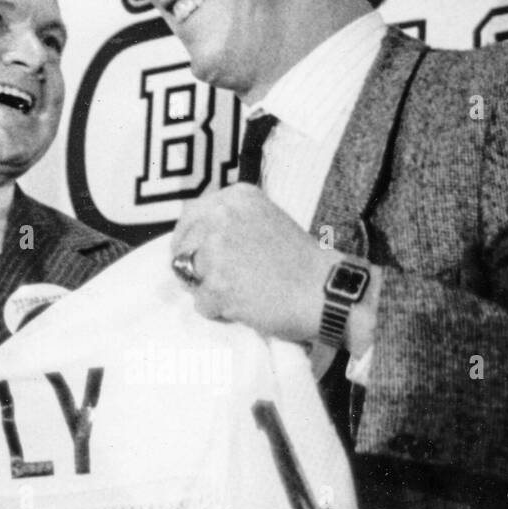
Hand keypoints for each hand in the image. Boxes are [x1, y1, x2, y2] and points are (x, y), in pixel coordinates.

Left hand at [170, 185, 331, 342]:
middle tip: (219, 283)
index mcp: (236, 197)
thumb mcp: (265, 221)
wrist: (325, 290)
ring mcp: (217, 250)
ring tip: (242, 293)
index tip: (191, 255)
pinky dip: (219, 311)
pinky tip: (246, 306)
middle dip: (193, 268)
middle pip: (181, 248)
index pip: (189, 215)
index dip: (187, 240)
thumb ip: (232, 223)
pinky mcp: (217, 284)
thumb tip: (194, 242)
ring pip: (188, 277)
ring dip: (209, 290)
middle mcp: (222, 216)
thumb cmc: (302, 263)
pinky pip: (201, 304)